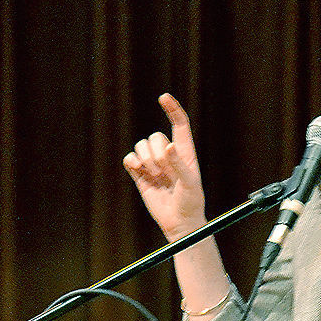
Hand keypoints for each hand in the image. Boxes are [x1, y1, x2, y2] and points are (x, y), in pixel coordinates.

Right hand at [123, 94, 208, 240]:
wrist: (178, 222)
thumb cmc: (191, 202)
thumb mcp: (190, 183)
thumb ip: (179, 164)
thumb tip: (168, 147)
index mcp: (185, 152)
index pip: (179, 124)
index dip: (172, 109)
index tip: (163, 97)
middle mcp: (168, 154)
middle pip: (154, 137)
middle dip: (156, 153)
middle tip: (164, 172)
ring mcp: (153, 164)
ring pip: (141, 146)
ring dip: (146, 160)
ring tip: (155, 176)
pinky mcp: (140, 174)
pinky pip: (130, 158)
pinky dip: (132, 162)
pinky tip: (138, 171)